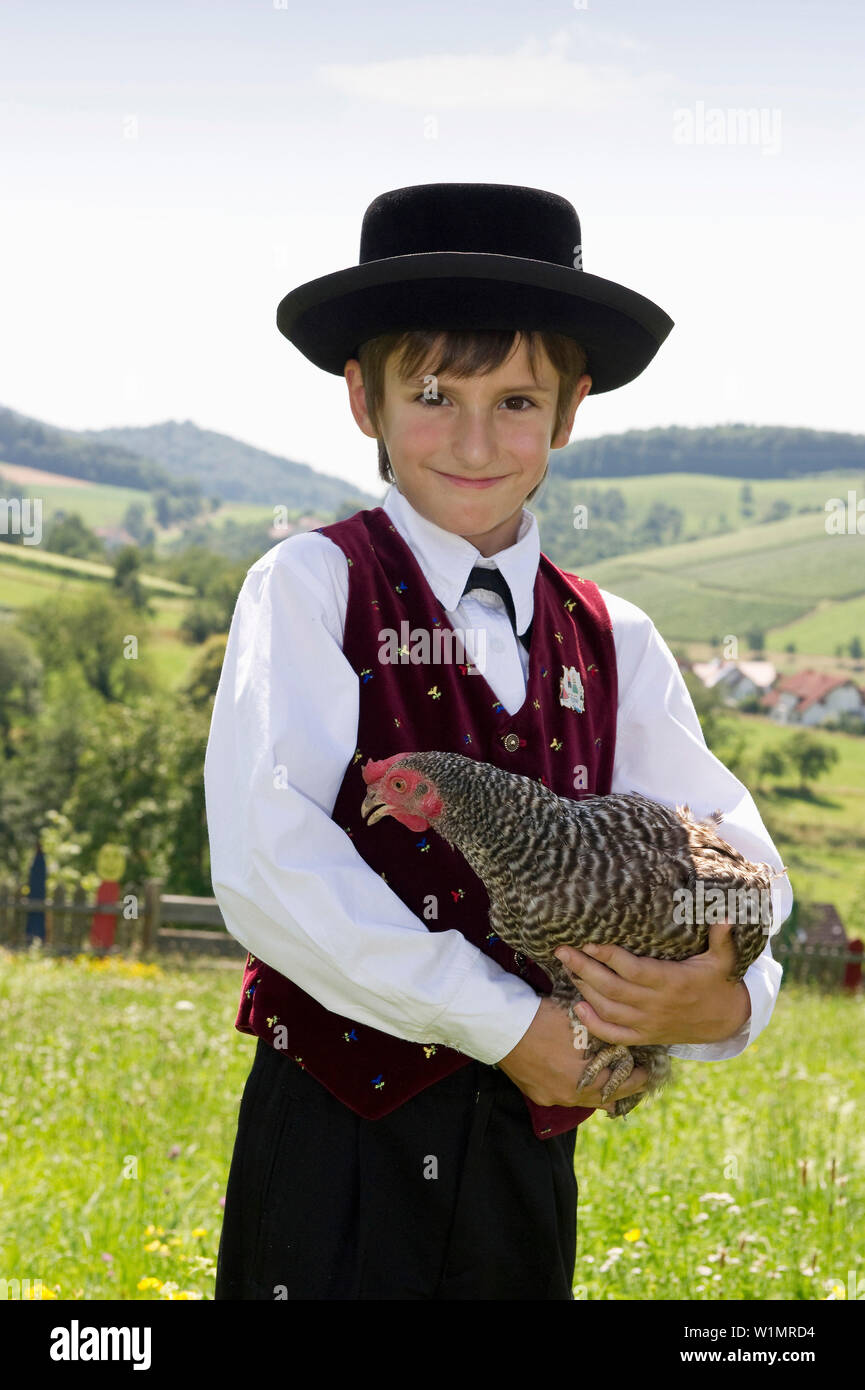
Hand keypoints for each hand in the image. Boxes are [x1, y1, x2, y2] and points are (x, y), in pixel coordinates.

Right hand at [496, 996, 649, 1113]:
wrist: (501, 1025)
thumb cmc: (542, 1020)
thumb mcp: (580, 1024)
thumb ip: (602, 1037)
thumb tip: (621, 1041)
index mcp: (583, 1081)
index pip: (620, 1087)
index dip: (636, 1080)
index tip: (646, 1072)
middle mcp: (568, 1096)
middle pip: (602, 1100)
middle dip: (620, 1091)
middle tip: (634, 1082)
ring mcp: (549, 1096)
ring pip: (582, 1100)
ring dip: (598, 1092)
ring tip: (611, 1086)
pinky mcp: (535, 1092)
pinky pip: (562, 1096)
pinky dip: (576, 1090)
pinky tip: (580, 1082)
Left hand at [553, 920, 752, 1047]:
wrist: (725, 1021)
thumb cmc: (718, 982)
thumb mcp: (724, 960)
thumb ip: (722, 939)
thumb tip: (727, 916)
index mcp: (671, 982)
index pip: (633, 969)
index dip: (609, 956)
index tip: (588, 942)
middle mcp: (656, 1004)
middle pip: (612, 988)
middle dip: (584, 969)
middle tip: (562, 951)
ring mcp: (648, 1023)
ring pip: (609, 1009)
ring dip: (584, 990)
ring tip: (567, 969)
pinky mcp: (645, 1036)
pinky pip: (614, 1034)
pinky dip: (593, 1024)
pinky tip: (578, 1007)